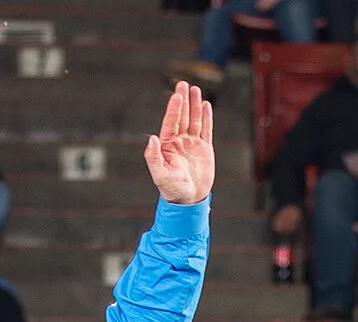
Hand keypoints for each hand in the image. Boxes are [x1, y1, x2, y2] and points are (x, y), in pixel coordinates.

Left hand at [146, 82, 216, 204]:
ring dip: (195, 105)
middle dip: (183, 101)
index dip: (174, 108)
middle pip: (182, 117)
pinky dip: (206, 118)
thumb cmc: (172, 189)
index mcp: (167, 146)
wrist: (189, 201)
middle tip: (183, 84)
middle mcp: (179, 142)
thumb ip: (153, 157)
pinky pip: (206, 130)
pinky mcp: (204, 149)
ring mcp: (192, 144)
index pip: (171, 122)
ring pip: (194, 120)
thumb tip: (152, 138)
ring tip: (195, 89)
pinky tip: (206, 105)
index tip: (176, 95)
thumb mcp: (160, 175)